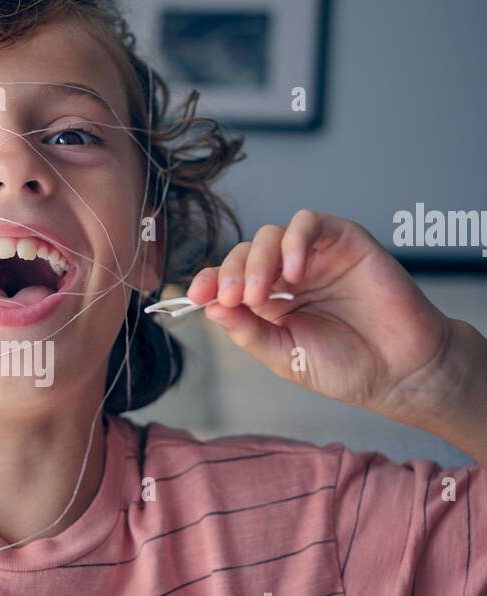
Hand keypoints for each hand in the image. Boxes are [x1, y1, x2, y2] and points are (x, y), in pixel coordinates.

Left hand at [187, 211, 474, 433]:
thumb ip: (249, 332)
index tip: (195, 293)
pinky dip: (294, 241)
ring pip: (271, 235)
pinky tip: (293, 273)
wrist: (400, 371)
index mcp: (270, 303)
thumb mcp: (284, 357)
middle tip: (235, 299)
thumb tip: (211, 308)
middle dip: (231, 273)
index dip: (210, 280)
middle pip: (246, 253)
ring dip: (258, 260)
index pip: (230, 280)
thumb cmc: (348, 368)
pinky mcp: (344, 241)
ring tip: (262, 294)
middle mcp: (289, 276)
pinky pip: (309, 223)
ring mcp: (315, 257)